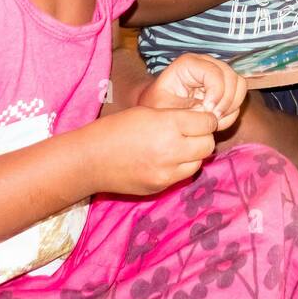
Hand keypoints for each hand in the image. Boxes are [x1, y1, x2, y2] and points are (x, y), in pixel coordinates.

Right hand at [90, 105, 218, 195]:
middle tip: (192, 132)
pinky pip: (182, 176)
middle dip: (203, 136)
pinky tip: (167, 160)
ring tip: (178, 146)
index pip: (208, 122)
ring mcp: (166, 173)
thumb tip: (203, 119)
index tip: (200, 117)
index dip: (206, 118)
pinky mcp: (160, 187)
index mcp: (168, 125)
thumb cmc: (117, 128)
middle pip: (207, 144)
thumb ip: (177, 116)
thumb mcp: (148, 112)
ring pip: (198, 162)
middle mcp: (171, 150)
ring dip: (194, 154)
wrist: (90, 160)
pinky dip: (181, 167)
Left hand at [139, 54, 247, 131]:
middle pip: (231, 77)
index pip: (214, 73)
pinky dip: (232, 110)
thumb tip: (210, 113)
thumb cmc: (158, 107)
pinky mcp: (223, 87)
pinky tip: (217, 120)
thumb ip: (187, 110)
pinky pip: (238, 96)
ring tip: (215, 120)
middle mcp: (206, 64)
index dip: (216, 93)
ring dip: (232, 106)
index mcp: (189, 64)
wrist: (159, 112)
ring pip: (239, 85)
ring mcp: (217, 74)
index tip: (208, 111)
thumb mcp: (165, 108)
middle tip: (214, 118)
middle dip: (226, 101)